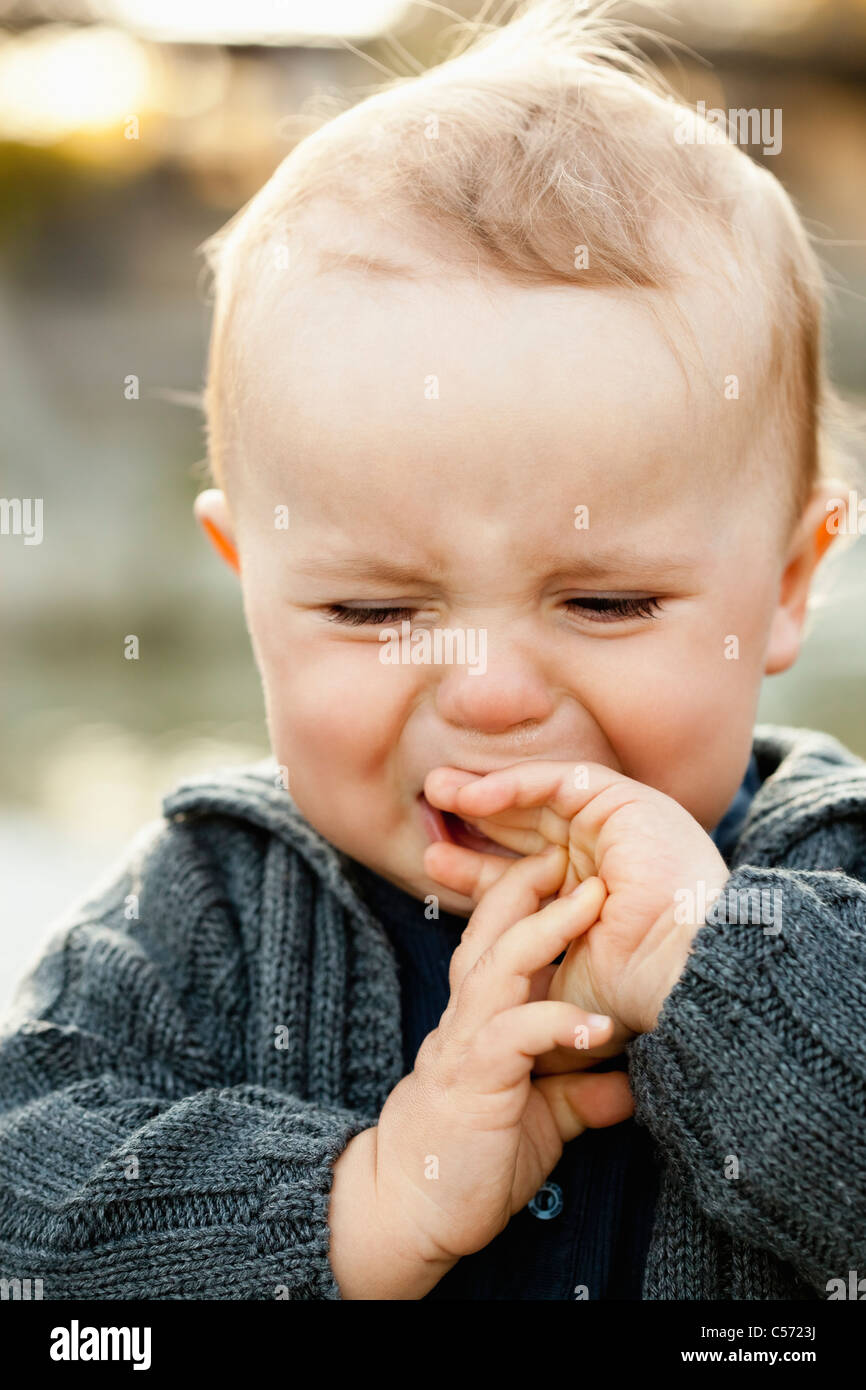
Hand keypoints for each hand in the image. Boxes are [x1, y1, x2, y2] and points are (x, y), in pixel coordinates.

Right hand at [369, 847, 634, 1279]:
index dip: (535, 900)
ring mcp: (468, 1042)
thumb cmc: (472, 1159)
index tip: (576, 866)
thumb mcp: (540, 1119)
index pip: (503, 939)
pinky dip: (557, 1025)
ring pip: (500, 965)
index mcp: (483, 1014)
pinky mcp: (474, 1078)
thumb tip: (630, 1089)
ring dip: (547, 929)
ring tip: (591, 901)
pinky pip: (516, 1036)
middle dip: (531, 883)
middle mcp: (470, 1015)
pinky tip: (599, 1029)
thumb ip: (578, 1096)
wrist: (411, 1211)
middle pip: (493, 930)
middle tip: (574, 846)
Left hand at [423, 760, 730, 1035]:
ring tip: (438, 791)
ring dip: (486, 793)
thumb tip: (484, 1003)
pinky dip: (514, 785)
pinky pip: (559, 781)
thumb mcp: (556, 985)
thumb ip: (525, 975)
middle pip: (527, 829)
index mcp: (594, 898)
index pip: (524, 874)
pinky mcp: (625, 801)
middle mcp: (606, 855)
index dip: (478, 868)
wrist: (680, 980)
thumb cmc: (631, 995)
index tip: (433, 864)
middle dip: (476, 820)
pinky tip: (474, 795)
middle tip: (428, 806)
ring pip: (540, 798)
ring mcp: (617, 826)